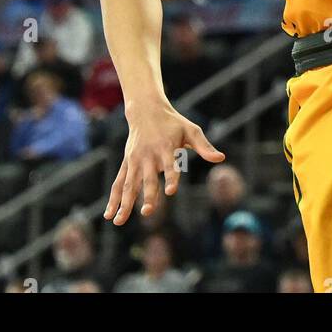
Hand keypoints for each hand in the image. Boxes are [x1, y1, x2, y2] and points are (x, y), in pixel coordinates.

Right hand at [104, 100, 223, 225]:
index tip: (171, 191)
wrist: (146, 110)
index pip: (170, 165)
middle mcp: (149, 155)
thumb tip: (221, 158)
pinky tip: (110, 215)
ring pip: (129, 184)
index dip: (171, 178)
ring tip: (119, 221)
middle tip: (148, 212)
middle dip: (148, 195)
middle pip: (148, 178)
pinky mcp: (127, 163)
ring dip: (125, 203)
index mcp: (166, 147)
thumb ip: (204, 146)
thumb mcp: (190, 130)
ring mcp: (135, 160)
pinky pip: (119, 182)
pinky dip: (114, 198)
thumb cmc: (172, 123)